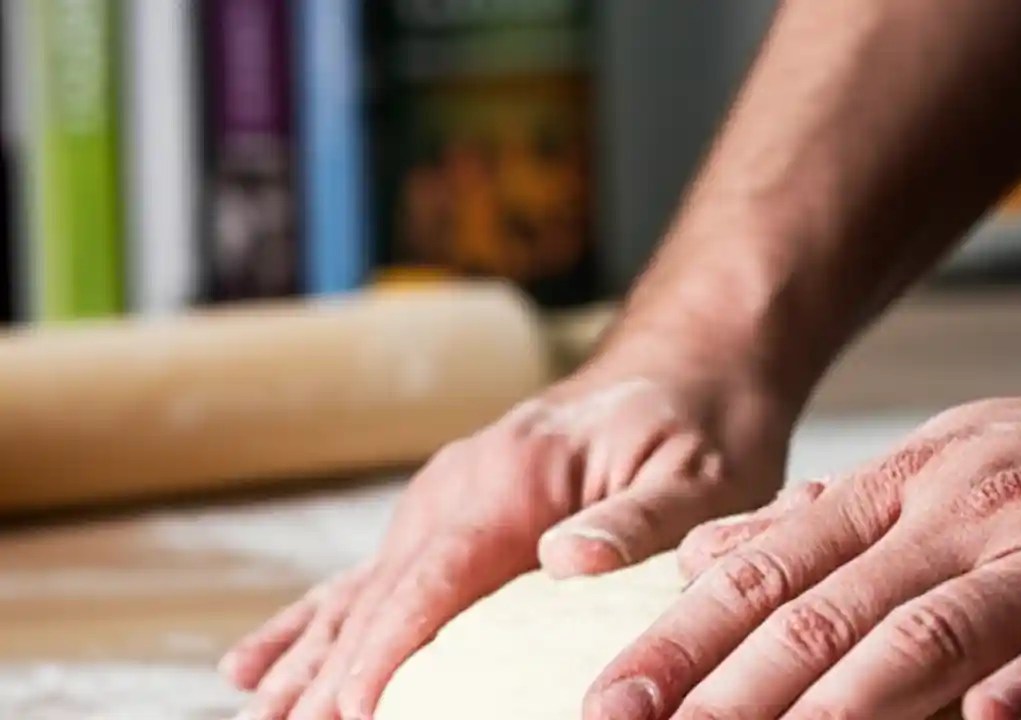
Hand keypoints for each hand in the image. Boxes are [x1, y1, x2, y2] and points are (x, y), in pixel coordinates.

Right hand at [219, 362, 790, 719]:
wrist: (686, 366)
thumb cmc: (697, 422)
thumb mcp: (694, 476)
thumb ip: (634, 522)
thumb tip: (563, 562)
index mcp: (512, 478)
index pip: (431, 581)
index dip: (384, 655)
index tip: (351, 714)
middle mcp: (460, 485)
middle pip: (376, 597)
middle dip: (327, 677)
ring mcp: (447, 498)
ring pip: (359, 593)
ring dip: (306, 660)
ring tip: (257, 717)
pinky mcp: (451, 513)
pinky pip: (371, 577)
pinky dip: (315, 622)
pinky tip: (263, 660)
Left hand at [587, 361, 1020, 718]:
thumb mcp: (944, 476)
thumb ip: (831, 525)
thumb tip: (710, 556)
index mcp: (912, 485)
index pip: (773, 567)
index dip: (684, 636)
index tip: (610, 695)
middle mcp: (973, 512)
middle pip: (830, 606)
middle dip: (725, 684)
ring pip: (939, 627)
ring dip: (851, 694)